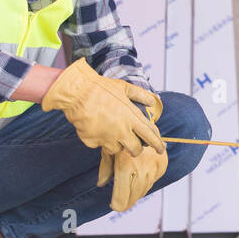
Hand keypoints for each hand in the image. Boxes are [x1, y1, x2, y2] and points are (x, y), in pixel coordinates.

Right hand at [40, 59, 162, 155]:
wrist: (77, 93)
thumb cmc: (101, 89)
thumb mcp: (124, 88)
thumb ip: (140, 96)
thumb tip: (152, 102)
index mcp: (131, 118)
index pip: (150, 136)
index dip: (157, 145)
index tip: (161, 150)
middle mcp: (121, 131)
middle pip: (135, 150)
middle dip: (136, 149)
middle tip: (134, 145)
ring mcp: (106, 138)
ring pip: (117, 149)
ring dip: (117, 143)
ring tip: (111, 130)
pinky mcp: (92, 142)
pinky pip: (99, 145)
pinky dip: (100, 139)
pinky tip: (96, 127)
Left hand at [97, 107, 167, 211]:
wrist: (144, 117)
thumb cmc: (121, 132)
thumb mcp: (109, 148)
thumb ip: (106, 167)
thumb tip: (100, 184)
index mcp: (125, 165)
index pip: (122, 197)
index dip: (117, 203)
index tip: (114, 205)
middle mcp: (141, 168)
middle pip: (133, 196)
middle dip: (126, 201)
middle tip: (119, 203)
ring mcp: (153, 167)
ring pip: (144, 190)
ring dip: (136, 194)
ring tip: (128, 194)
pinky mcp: (162, 165)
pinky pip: (153, 181)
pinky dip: (145, 183)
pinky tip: (138, 181)